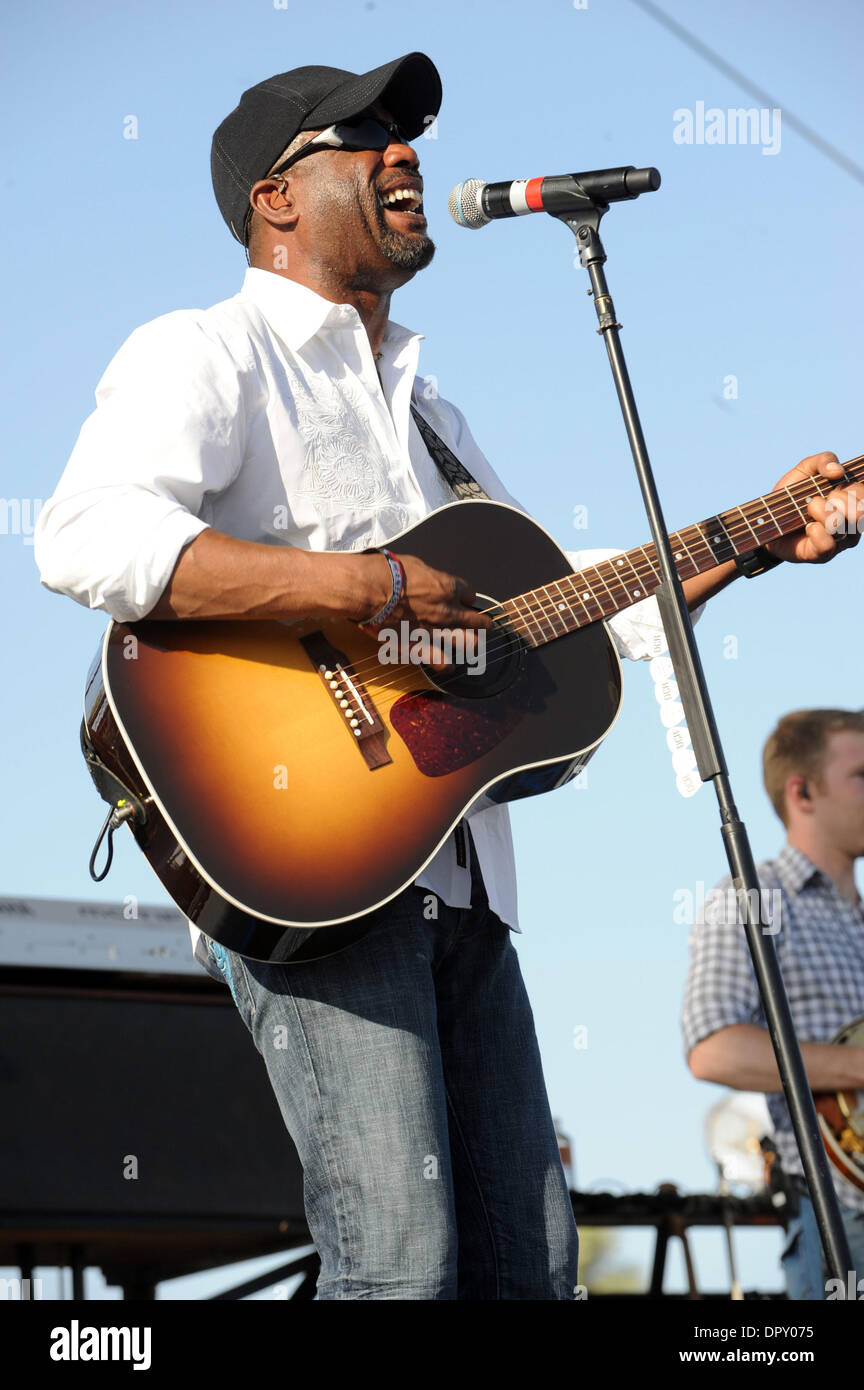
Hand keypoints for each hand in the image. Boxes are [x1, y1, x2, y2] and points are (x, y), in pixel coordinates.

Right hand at [355, 552, 494, 669]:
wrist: (371, 591)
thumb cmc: (389, 574)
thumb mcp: (416, 565)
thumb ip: (429, 577)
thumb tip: (431, 579)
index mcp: (447, 588)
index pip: (470, 595)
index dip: (468, 598)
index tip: (465, 599)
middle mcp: (448, 611)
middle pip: (478, 621)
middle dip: (483, 624)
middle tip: (485, 625)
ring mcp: (436, 631)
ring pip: (468, 643)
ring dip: (472, 644)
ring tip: (472, 645)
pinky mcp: (420, 646)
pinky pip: (440, 661)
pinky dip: (446, 665)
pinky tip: (448, 665)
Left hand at [765, 451, 862, 564]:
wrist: (767, 520)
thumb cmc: (791, 495)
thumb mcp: (805, 470)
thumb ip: (823, 461)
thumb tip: (838, 471)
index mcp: (851, 499)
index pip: (863, 494)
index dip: (850, 489)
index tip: (831, 488)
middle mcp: (851, 521)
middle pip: (859, 511)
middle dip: (838, 500)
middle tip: (815, 500)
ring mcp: (839, 540)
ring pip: (842, 526)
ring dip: (823, 513)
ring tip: (808, 509)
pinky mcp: (822, 554)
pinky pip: (828, 545)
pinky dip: (817, 533)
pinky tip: (808, 526)